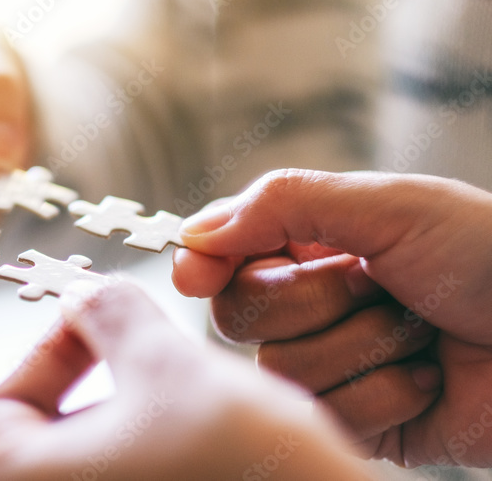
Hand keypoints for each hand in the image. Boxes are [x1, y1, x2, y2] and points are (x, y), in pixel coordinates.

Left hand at [0, 280, 369, 480]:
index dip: (45, 354)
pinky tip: (223, 442)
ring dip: (145, 420)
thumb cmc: (244, 473)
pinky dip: (169, 458)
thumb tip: (86, 296)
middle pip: (54, 436)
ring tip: (202, 401)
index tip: (95, 325)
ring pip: (106, 463)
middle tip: (157, 357)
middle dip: (106, 385)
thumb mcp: (169, 367)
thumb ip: (112, 317)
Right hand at [174, 169, 491, 466]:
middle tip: (378, 284)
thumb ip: (284, 204)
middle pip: (240, 314)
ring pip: (283, 367)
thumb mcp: (389, 205)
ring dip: (365, 345)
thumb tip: (194, 231)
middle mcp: (315, 303)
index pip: (225, 252)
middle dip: (317, 298)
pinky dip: (387, 392)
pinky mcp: (361, 420)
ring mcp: (335, 364)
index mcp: (315, 243)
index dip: (205, 263)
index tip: (198, 274)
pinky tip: (430, 378)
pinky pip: (329, 412)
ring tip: (421, 331)